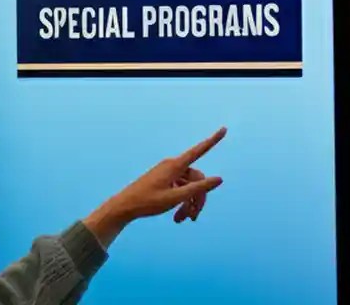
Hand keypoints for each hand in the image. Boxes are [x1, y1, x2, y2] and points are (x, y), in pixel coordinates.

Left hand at [83, 127, 226, 247]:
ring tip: (183, 220)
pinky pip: (180, 189)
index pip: (198, 150)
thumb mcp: (176, 197)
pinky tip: (178, 218)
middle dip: (198, 198)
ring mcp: (168, 173)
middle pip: (197, 178)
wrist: (125, 206)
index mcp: (174, 165)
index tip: (224, 129)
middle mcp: (172, 166)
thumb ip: (198, 188)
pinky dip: (181, 202)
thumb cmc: (148, 201)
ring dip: (189, 203)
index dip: (213, 140)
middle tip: (193, 218)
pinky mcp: (164, 180)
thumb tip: (219, 179)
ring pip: (189, 186)